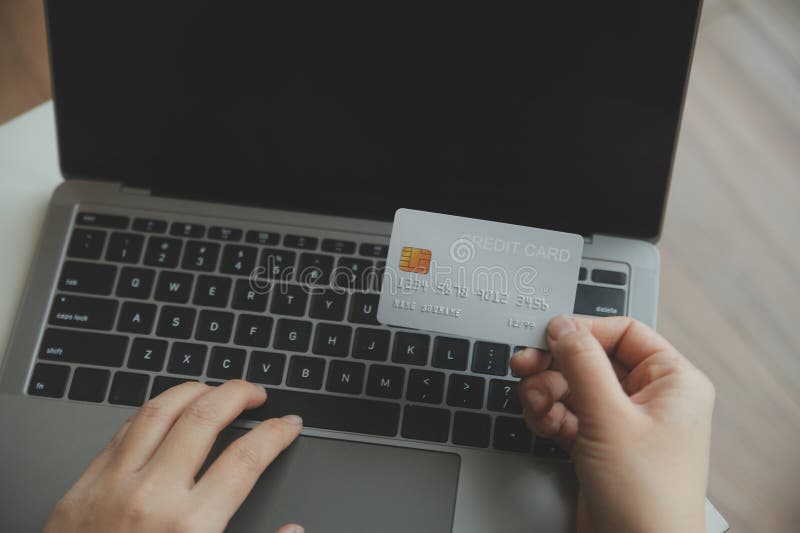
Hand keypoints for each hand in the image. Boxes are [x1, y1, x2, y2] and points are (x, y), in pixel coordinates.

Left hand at [44, 380, 303, 532]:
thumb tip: (294, 530)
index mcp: (190, 528)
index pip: (246, 458)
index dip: (275, 433)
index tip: (288, 425)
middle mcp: (152, 498)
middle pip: (205, 418)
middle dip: (238, 394)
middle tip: (255, 393)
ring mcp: (113, 487)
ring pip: (160, 412)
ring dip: (194, 390)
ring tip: (214, 389)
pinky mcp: (83, 488)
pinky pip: (123, 431)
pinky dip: (152, 412)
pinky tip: (167, 411)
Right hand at [511, 315, 714, 532]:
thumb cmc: (646, 497)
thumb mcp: (609, 418)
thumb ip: (582, 364)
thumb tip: (563, 326)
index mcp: (673, 381)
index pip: (624, 333)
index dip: (583, 331)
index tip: (548, 337)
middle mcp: (651, 397)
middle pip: (592, 359)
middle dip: (556, 366)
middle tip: (525, 365)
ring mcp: (624, 422)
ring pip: (575, 386)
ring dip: (548, 392)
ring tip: (537, 406)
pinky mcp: (602, 444)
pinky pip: (569, 413)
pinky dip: (551, 416)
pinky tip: (545, 424)